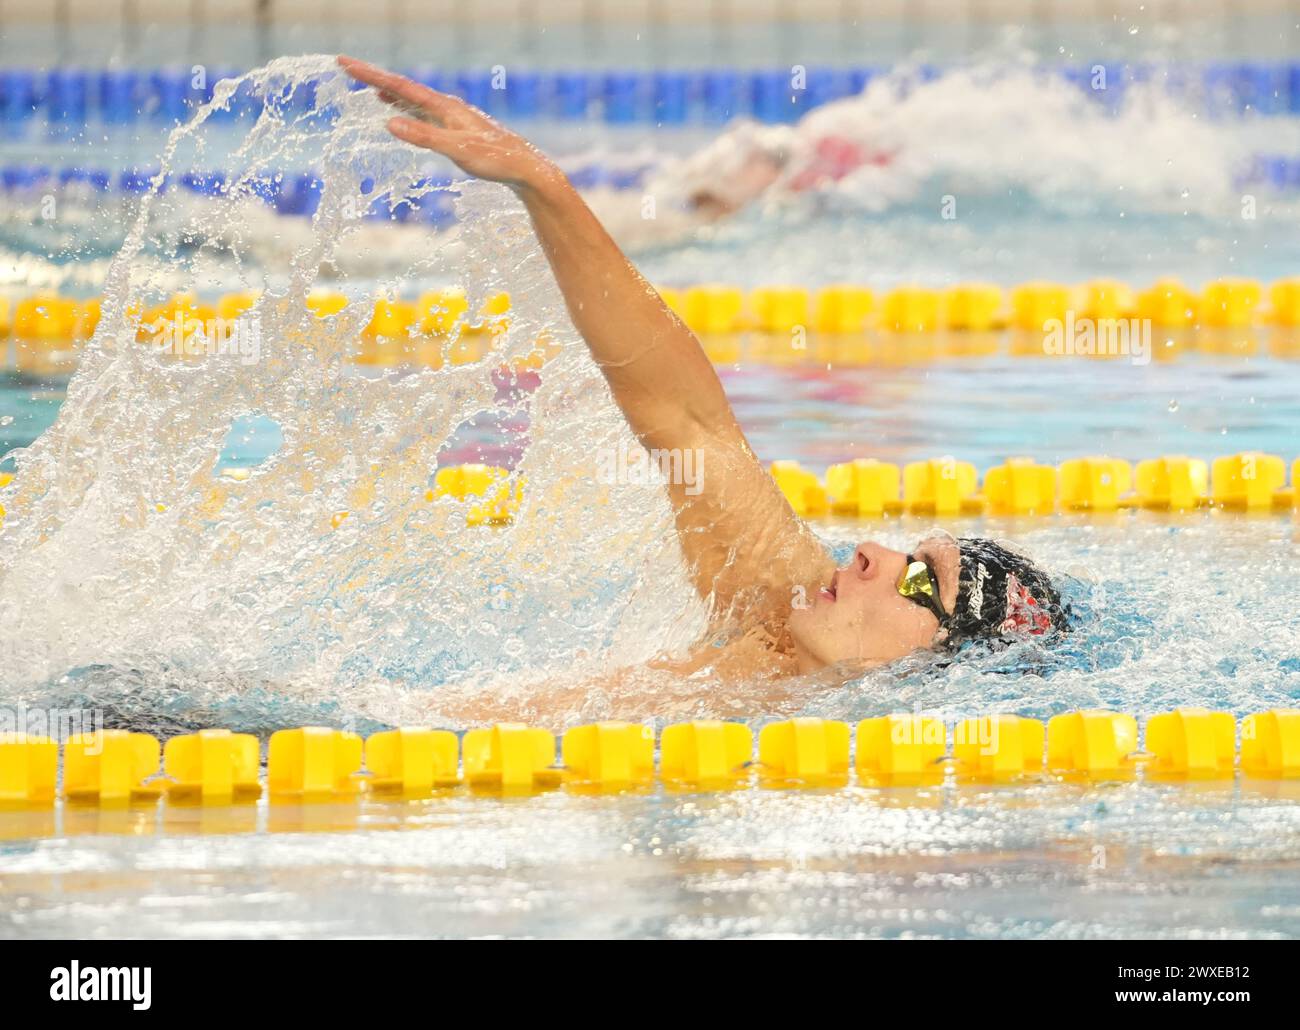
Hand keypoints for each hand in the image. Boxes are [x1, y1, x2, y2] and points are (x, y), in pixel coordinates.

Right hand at [337, 56, 562, 192]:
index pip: (400, 86)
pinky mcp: (453, 129)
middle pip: (402, 87)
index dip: (371, 76)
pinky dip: (404, 107)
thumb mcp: (457, 150)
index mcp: (444, 107)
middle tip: (346, 68)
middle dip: (374, 78)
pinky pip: (421, 113)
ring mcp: (449, 117)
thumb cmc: (494, 160)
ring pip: (411, 99)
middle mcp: (445, 106)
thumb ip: (424, 137)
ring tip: (367, 85)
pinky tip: (397, 111)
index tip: (345, 64)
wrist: (524, 167)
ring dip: (388, 91)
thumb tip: (389, 123)